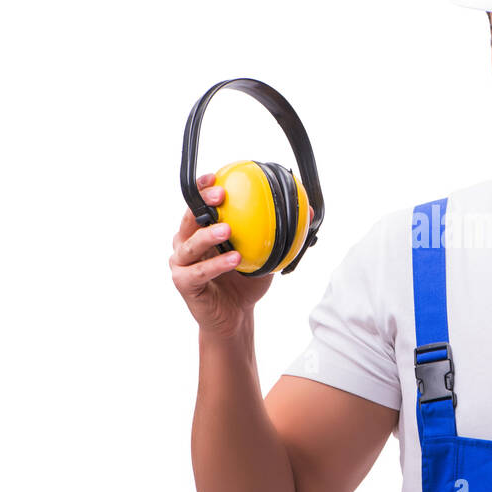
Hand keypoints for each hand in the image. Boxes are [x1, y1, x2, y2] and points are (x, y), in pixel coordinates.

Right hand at [169, 172, 312, 337]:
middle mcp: (187, 243)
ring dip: (207, 235)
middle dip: (201, 203)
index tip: (217, 176)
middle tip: (220, 195)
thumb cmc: (246, 281)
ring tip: (227, 229)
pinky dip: (216, 265)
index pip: (199, 203)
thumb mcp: (267, 255)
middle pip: (189, 218)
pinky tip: (235, 259)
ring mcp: (182, 263)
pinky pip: (199, 272)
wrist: (235, 315)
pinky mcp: (183, 283)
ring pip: (190, 244)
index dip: (203, 188)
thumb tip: (308, 210)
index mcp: (202, 230)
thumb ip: (282, 233)